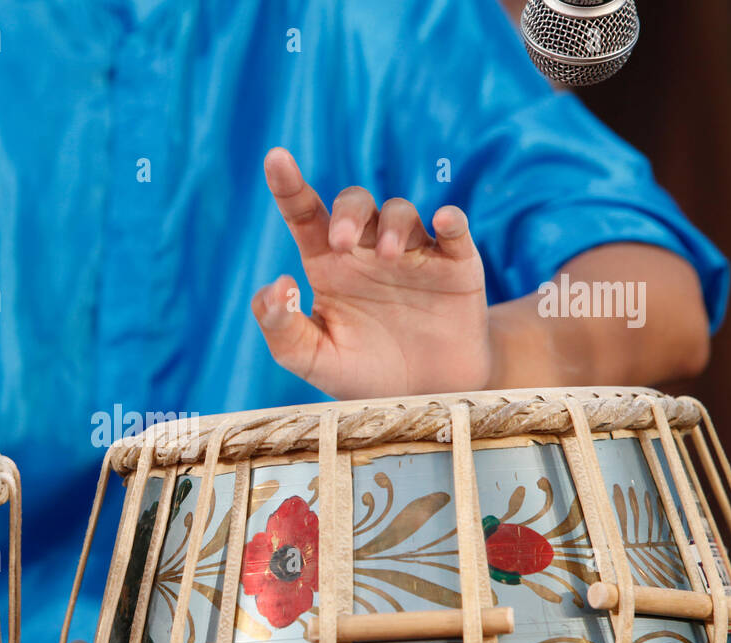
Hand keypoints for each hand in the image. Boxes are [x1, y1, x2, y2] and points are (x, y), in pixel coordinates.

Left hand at [252, 147, 489, 398]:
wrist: (429, 396)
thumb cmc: (366, 373)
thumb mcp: (314, 361)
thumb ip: (283, 330)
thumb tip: (277, 286)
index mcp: (329, 266)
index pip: (304, 214)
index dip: (288, 184)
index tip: (275, 158)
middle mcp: (368, 251)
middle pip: (354, 204)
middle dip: (348, 213)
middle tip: (341, 244)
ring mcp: (414, 254)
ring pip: (401, 213)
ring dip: (394, 226)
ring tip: (389, 257)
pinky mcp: (456, 265)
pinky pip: (455, 230)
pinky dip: (451, 219)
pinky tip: (445, 220)